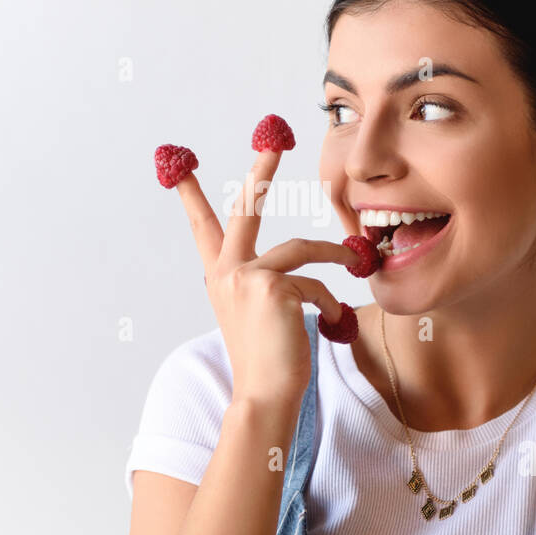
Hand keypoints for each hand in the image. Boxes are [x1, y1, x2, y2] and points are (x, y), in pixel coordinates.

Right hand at [166, 126, 360, 413]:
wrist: (266, 396)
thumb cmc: (271, 362)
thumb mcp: (263, 316)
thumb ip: (273, 285)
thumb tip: (308, 271)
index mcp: (222, 277)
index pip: (203, 227)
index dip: (191, 193)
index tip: (178, 164)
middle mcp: (226, 272)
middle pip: (245, 207)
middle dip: (262, 168)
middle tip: (272, 138)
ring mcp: (246, 276)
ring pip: (302, 248)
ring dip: (336, 255)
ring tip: (357, 261)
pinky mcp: (272, 286)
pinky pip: (316, 282)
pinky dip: (331, 302)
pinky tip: (332, 322)